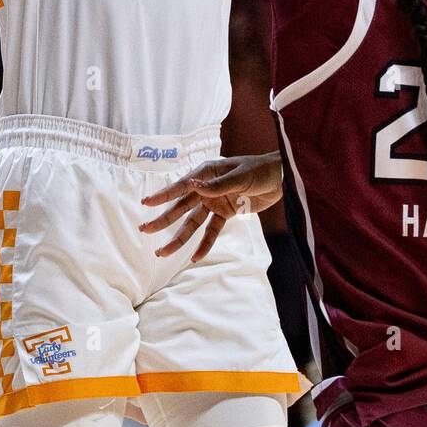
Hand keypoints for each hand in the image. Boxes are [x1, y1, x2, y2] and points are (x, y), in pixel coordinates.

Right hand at [139, 152, 282, 260]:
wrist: (280, 179)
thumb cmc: (260, 170)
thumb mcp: (240, 176)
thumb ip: (217, 185)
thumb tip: (194, 186)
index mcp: (207, 172)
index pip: (182, 186)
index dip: (164, 195)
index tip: (146, 202)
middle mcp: (206, 187)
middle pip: (181, 207)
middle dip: (163, 219)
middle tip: (145, 230)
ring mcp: (215, 201)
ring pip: (192, 222)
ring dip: (179, 237)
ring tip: (163, 252)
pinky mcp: (226, 213)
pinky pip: (212, 231)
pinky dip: (204, 244)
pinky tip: (195, 256)